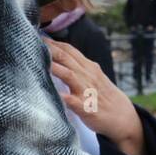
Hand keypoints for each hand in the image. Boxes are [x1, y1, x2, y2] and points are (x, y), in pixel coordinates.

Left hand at [47, 39, 146, 154]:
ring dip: (54, 68)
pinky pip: (74, 102)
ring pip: (69, 75)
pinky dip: (64, 97)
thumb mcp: (93, 76)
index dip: (53, 43)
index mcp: (88, 67)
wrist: (123, 117)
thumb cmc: (103, 96)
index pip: (69, 50)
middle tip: (32, 43)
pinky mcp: (86, 108)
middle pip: (66, 59)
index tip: (36, 36)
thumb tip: (60, 56)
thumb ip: (78, 67)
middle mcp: (87, 76)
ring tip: (38, 62)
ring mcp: (87, 91)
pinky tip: (54, 94)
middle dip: (50, 50)